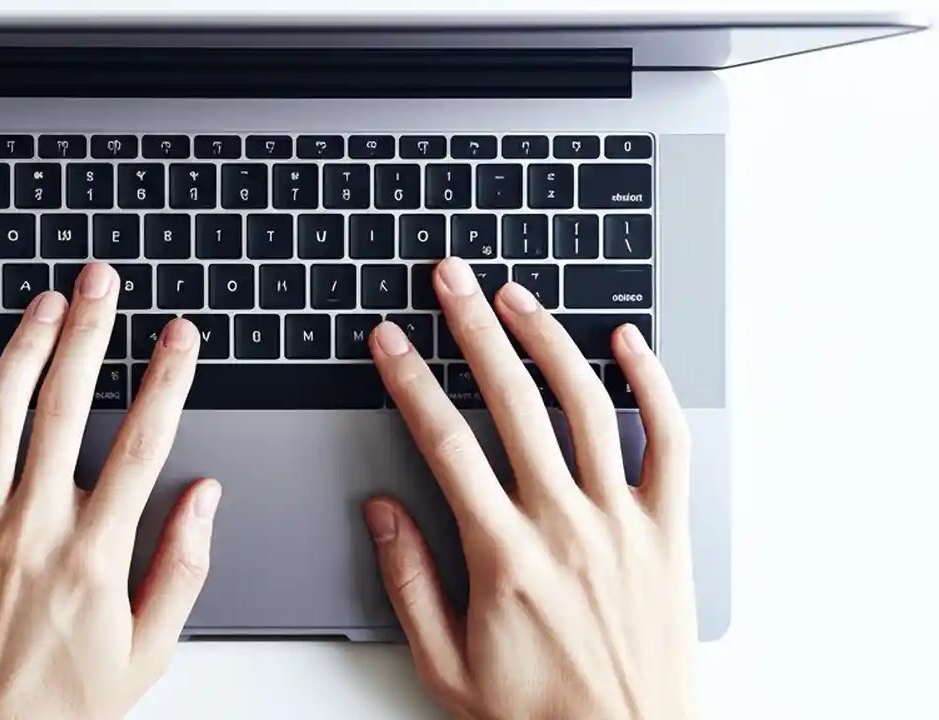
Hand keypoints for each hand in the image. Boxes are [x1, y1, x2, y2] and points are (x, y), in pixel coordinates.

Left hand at [0, 264, 219, 719]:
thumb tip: (206, 496)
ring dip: (23, 349)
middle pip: (63, 407)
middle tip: (103, 283)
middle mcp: (32, 529)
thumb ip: (184, 566)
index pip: (142, 444)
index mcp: (95, 555)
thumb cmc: (66, 703)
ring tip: (46, 304)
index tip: (179, 336)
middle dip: (90, 333)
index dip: (165, 379)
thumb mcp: (150, 648)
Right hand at [365, 258, 694, 719]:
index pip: (443, 442)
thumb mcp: (444, 664)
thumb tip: (381, 510)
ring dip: (546, 339)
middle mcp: (562, 524)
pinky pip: (667, 440)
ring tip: (515, 295)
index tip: (388, 339)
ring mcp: (621, 520)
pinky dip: (650, 383)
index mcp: (502, 555)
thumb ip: (409, 581)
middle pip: (511, 401)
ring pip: (583, 404)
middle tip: (450, 279)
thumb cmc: (535, 715)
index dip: (409, 381)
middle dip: (473, 328)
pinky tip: (625, 340)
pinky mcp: (667, 529)